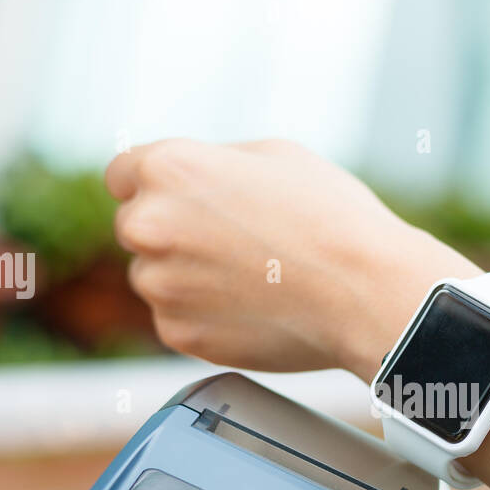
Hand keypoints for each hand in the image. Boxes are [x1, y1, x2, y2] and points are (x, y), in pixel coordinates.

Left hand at [105, 138, 481, 380]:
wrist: (366, 292)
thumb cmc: (333, 218)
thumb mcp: (273, 156)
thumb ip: (212, 166)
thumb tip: (190, 185)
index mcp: (168, 169)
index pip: (123, 174)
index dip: (158, 186)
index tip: (182, 201)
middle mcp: (150, 225)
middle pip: (136, 227)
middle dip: (173, 232)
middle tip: (232, 243)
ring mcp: (161, 285)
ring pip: (156, 277)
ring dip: (187, 277)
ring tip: (251, 278)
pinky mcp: (178, 333)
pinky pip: (178, 319)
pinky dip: (206, 316)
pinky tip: (253, 306)